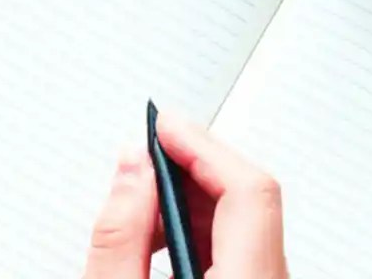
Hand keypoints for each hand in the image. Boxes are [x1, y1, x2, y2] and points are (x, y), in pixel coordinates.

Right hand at [84, 111, 287, 278]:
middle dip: (192, 168)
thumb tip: (132, 167)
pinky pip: (243, 243)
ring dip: (192, 200)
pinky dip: (200, 228)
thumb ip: (121, 234)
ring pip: (246, 219)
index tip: (165, 127)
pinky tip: (159, 239)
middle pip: (250, 199)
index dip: (203, 147)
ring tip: (141, 208)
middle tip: (146, 156)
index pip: (248, 190)